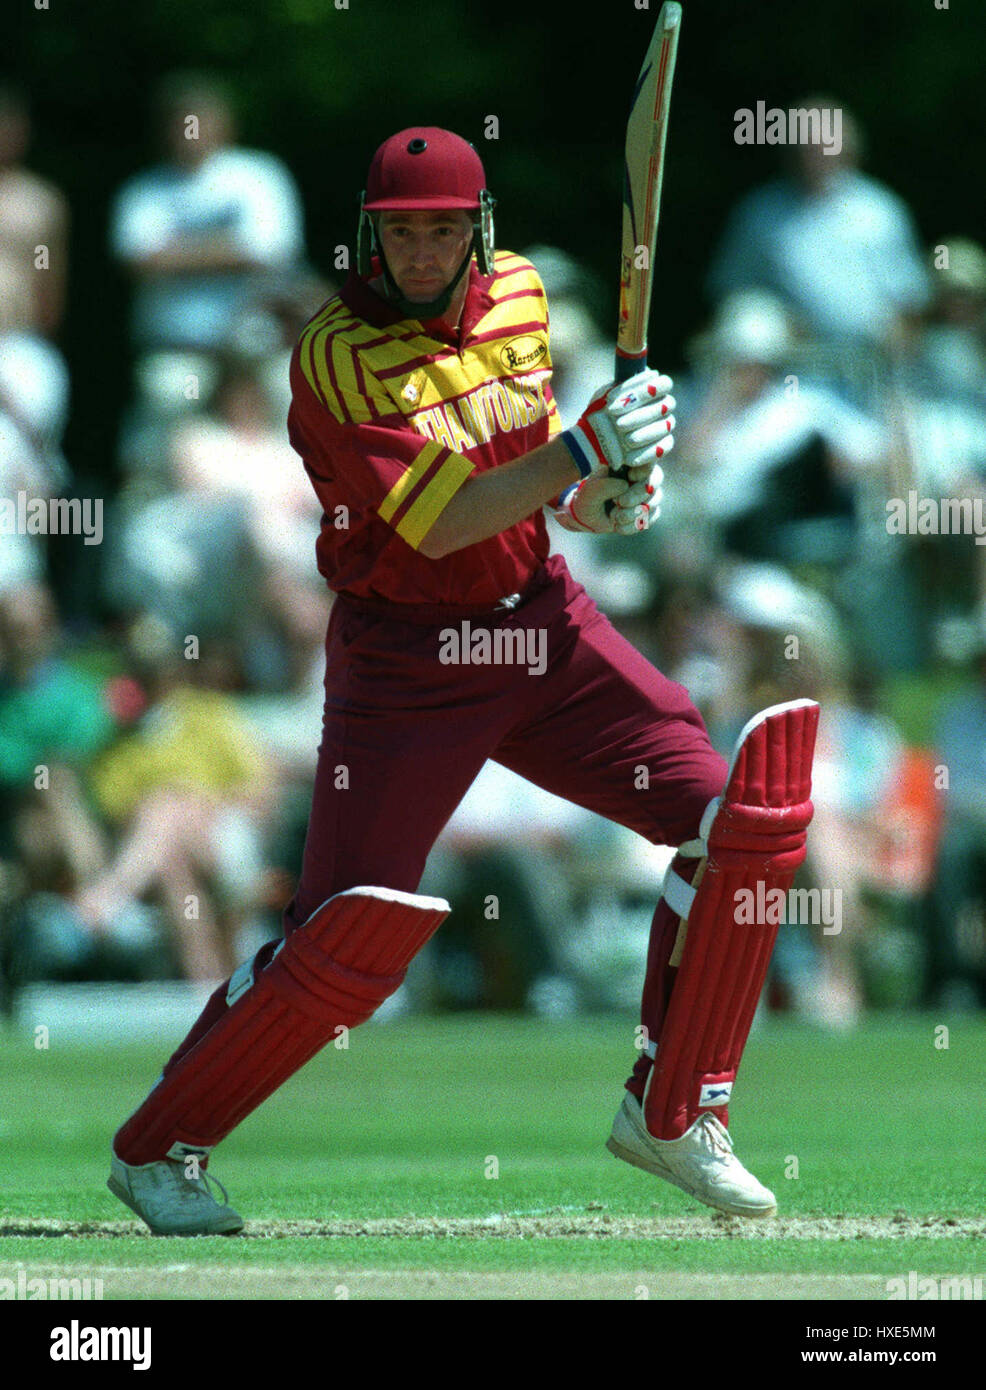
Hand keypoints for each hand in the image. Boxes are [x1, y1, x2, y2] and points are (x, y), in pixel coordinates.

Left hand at [554, 459, 663, 534]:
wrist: (587, 516)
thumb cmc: (588, 497)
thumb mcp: (590, 491)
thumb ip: (604, 486)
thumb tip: (624, 485)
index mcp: (629, 464)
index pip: (647, 462)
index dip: (643, 471)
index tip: (630, 477)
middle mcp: (642, 478)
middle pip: (654, 483)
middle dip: (636, 496)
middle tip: (618, 502)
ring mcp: (647, 496)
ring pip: (654, 502)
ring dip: (633, 513)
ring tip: (614, 517)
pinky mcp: (647, 513)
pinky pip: (650, 519)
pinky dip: (634, 526)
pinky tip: (619, 526)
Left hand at [560, 370, 674, 478]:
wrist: (594, 440)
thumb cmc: (601, 413)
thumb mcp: (604, 395)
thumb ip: (618, 383)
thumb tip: (630, 364)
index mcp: (652, 389)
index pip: (664, 383)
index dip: (647, 389)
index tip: (622, 398)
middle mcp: (663, 406)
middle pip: (664, 406)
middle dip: (641, 415)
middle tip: (619, 424)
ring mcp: (665, 425)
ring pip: (665, 427)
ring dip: (645, 433)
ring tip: (625, 439)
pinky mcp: (662, 446)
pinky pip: (661, 448)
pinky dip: (645, 453)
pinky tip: (630, 458)